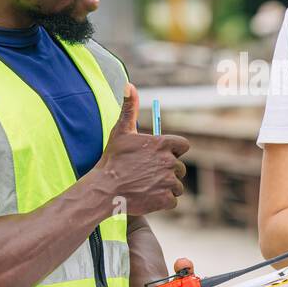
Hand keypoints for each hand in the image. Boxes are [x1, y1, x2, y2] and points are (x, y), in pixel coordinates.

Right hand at [90, 83, 189, 214]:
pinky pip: (173, 201)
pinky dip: (163, 201)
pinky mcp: (166, 199)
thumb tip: (129, 85)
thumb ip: (130, 108)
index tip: (161, 156)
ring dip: (166, 187)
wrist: (104, 189)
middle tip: (148, 174)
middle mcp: (169, 162)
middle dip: (168, 171)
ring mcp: (168, 181)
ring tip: (147, 186)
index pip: (183, 146)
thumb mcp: (121, 131)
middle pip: (180, 168)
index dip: (174, 151)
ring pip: (177, 185)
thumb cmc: (112, 159)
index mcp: (162, 144)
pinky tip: (148, 197)